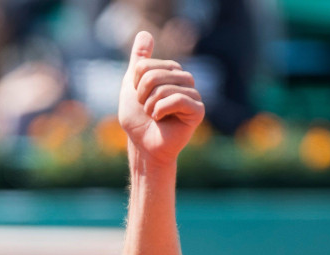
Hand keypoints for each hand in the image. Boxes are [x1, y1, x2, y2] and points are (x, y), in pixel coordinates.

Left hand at [118, 31, 204, 164]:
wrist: (144, 146)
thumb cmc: (138, 119)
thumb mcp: (131, 86)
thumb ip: (138, 60)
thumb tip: (145, 33)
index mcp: (170, 72)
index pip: (145, 66)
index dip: (135, 84)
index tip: (139, 98)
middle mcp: (184, 80)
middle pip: (153, 76)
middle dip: (142, 96)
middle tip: (147, 109)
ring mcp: (193, 94)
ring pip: (164, 88)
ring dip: (150, 106)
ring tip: (154, 116)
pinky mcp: (198, 110)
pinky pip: (177, 100)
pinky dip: (161, 111)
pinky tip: (161, 119)